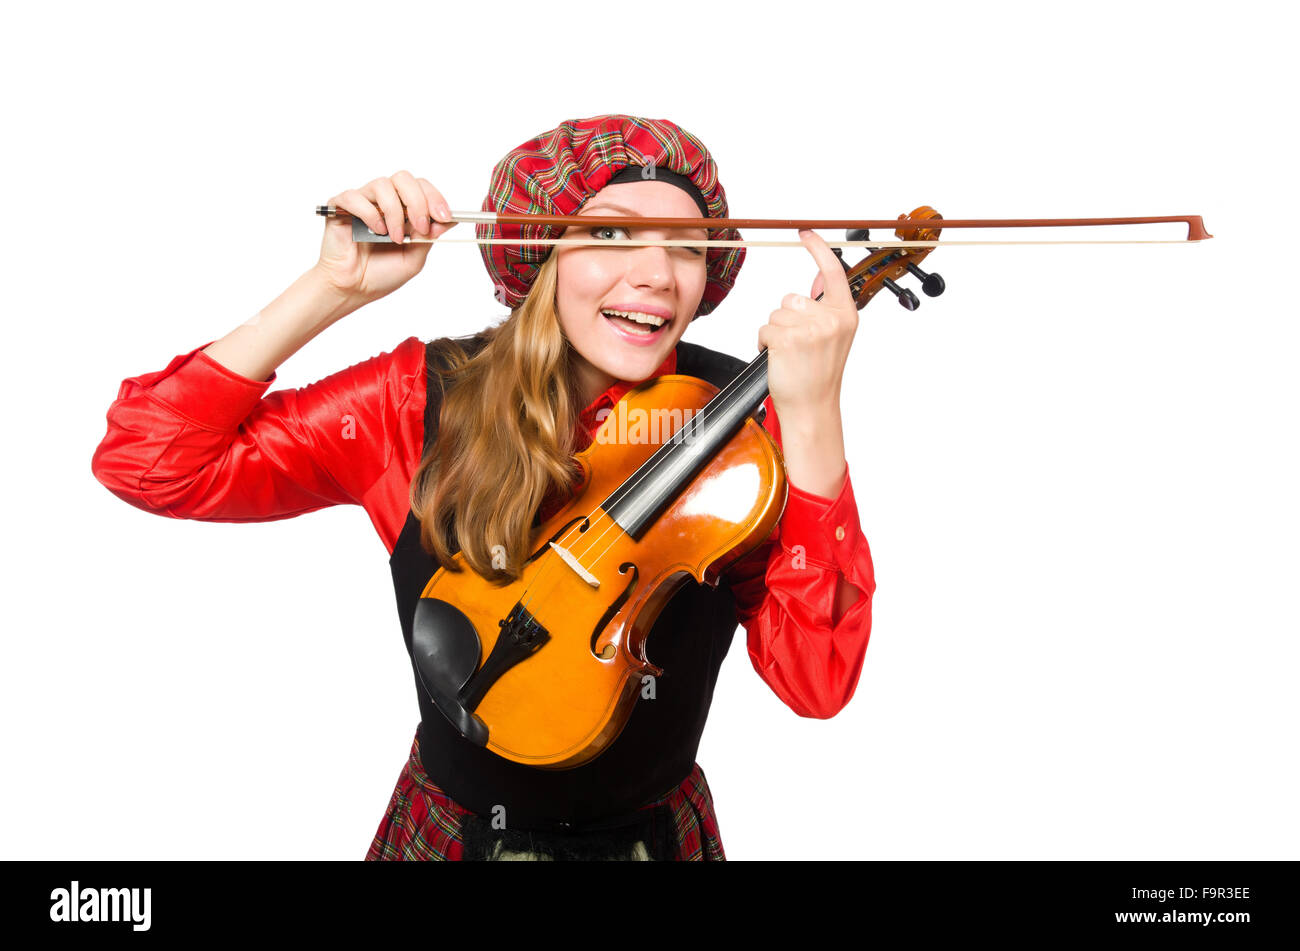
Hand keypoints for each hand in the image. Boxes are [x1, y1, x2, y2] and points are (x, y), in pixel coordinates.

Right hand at [314, 171, 457, 305]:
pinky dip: (370, 214)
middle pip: (404, 179)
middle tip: (420, 227)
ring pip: (383, 185)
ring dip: (394, 212)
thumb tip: (448, 220)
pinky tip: (376, 232)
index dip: (434, 198)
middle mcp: (384, 201)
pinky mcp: (341, 207)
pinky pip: (355, 197)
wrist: (353, 288)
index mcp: (403, 210)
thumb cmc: (380, 275)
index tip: (443, 216)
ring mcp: (363, 202)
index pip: (421, 188)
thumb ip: (428, 238)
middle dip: (418, 202)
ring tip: (394, 237)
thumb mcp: (413, 259)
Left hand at [757, 230, 858, 417]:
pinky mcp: (787, 339)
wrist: (813, 408)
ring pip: (775, 314)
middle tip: (798, 346)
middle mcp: (830, 319)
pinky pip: (764, 329)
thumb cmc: (819, 376)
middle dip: (786, 318)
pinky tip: (779, 359)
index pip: (831, 272)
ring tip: (790, 355)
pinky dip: (764, 344)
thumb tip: (813, 280)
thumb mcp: (833, 338)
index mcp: (845, 315)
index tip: (805, 233)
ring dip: (775, 333)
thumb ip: (825, 309)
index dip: (818, 249)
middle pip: (790, 298)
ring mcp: (809, 329)